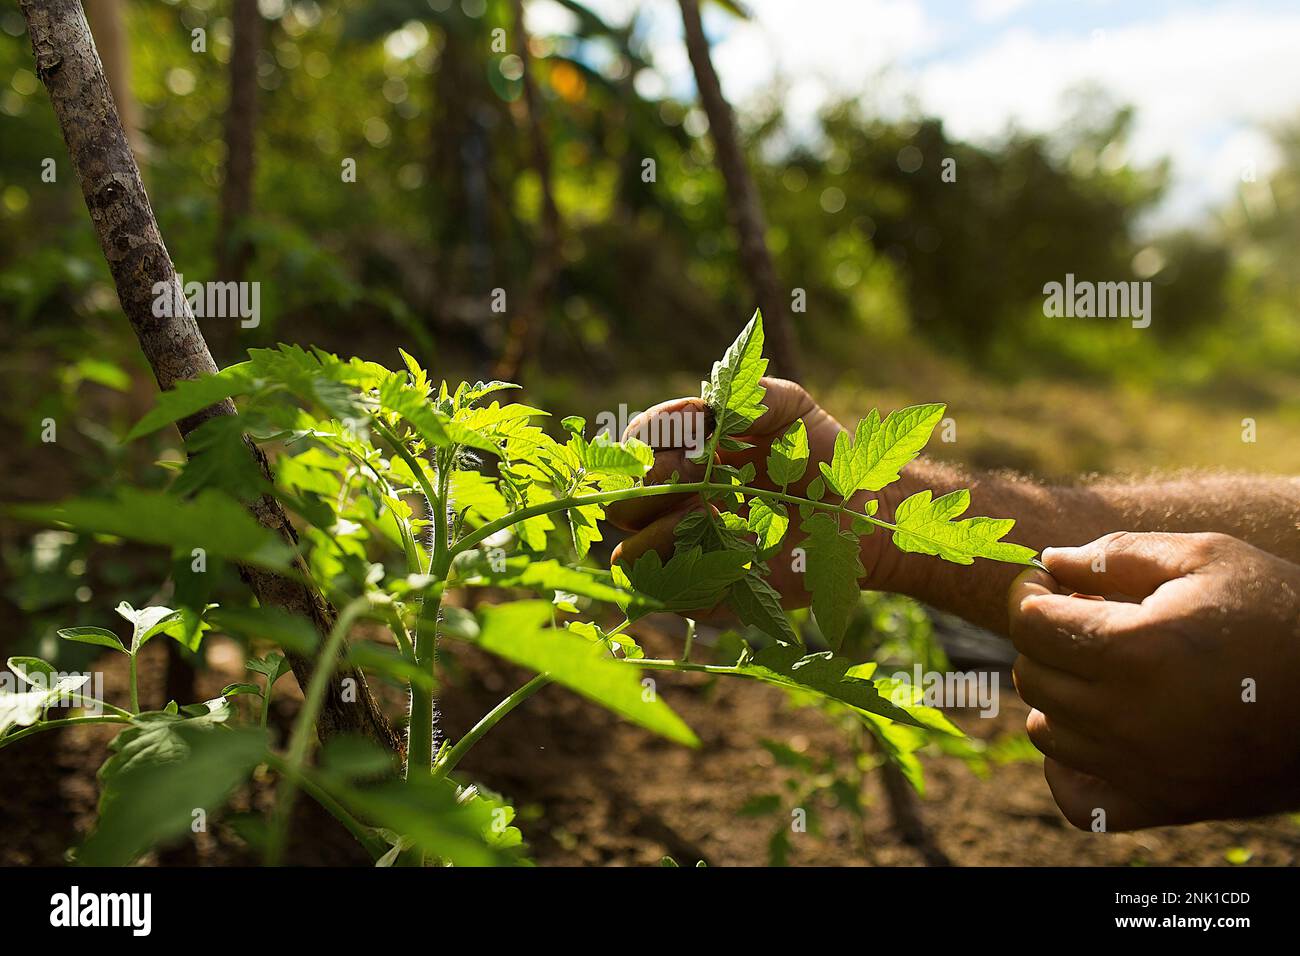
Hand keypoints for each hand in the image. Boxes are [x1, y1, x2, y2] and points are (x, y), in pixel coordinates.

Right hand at [606, 378, 887, 610]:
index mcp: (682, 456)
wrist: (862, 510)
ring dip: (668, 536)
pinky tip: (742, 555)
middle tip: (705, 485)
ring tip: (720, 520)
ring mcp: (687, 551)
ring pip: (631, 555)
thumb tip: (703, 407)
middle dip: (653, 491)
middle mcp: (674, 504)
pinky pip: (671, 596)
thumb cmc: (821, 454)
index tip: (695, 445)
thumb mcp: (789, 408)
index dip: (650, 446)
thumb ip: (746, 395)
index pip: (634, 449)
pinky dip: (695, 576)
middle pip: (621, 504)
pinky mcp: (708, 595)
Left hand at [1009, 530, 1299, 829]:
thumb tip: (1051, 562)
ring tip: (1105, 670)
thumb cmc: (1280, 616)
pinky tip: (1102, 730)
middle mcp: (1127, 718)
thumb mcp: (1208, 558)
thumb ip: (1118, 555)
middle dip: (1047, 638)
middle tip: (1086, 618)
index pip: (1029, 624)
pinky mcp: (1161, 806)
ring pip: (1046, 730)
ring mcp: (1141, 770)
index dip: (1028, 593)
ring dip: (1060, 694)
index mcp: (1134, 651)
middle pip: (1033, 674)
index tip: (1048, 582)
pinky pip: (1075, 795)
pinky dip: (1072, 765)